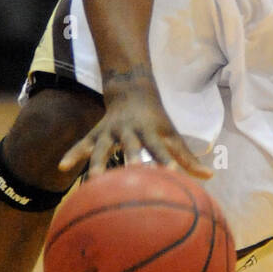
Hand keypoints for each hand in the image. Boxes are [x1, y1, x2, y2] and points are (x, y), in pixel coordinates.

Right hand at [58, 82, 212, 180]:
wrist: (131, 91)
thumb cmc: (156, 120)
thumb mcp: (172, 135)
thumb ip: (187, 158)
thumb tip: (210, 177)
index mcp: (151, 132)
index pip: (161, 148)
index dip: (166, 160)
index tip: (172, 175)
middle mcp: (131, 131)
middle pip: (131, 145)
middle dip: (131, 158)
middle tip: (132, 174)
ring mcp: (111, 131)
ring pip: (103, 147)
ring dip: (98, 162)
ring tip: (94, 180)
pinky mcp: (97, 133)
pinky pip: (83, 144)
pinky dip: (73, 154)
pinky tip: (62, 168)